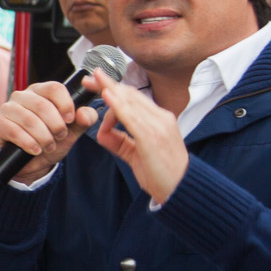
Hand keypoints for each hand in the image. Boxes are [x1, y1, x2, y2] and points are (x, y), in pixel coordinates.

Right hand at [0, 80, 100, 184]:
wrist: (33, 163)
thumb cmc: (51, 141)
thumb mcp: (72, 132)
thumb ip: (84, 120)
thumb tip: (85, 113)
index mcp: (41, 92)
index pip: (54, 88)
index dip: (65, 104)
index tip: (70, 120)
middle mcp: (22, 96)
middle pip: (42, 104)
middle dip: (55, 125)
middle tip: (60, 137)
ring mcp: (7, 108)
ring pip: (29, 119)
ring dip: (43, 137)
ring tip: (48, 146)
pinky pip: (14, 131)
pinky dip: (28, 143)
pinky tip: (35, 150)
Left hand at [90, 75, 189, 203]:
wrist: (182, 190)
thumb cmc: (162, 174)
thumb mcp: (136, 154)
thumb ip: (120, 142)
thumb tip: (101, 132)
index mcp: (160, 120)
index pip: (134, 98)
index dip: (115, 88)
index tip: (97, 82)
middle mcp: (161, 118)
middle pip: (131, 94)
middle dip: (108, 84)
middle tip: (89, 79)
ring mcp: (158, 126)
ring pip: (130, 102)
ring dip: (110, 90)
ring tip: (94, 82)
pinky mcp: (152, 137)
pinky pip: (132, 117)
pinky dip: (118, 105)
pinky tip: (107, 96)